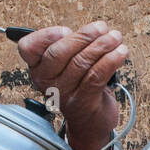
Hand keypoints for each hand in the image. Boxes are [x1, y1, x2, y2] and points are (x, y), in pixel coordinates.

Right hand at [16, 21, 127, 149]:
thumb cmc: (80, 86)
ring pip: (81, 62)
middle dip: (84, 36)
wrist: (90, 122)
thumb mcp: (69, 64)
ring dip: (103, 45)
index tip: (66, 30)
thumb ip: (71, 46)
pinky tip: (120, 52)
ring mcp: (63, 93)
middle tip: (102, 27)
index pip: (28, 48)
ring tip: (115, 38)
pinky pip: (96, 75)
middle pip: (59, 52)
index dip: (46, 35)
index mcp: (38, 68)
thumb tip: (92, 31)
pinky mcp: (82, 102)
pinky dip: (111, 60)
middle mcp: (46, 82)